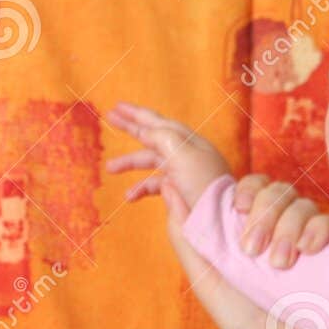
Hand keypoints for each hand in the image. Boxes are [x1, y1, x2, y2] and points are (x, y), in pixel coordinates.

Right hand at [105, 102, 230, 207]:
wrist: (218, 220)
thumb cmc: (203, 185)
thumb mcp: (183, 155)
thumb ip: (162, 138)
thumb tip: (145, 132)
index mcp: (188, 142)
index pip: (159, 122)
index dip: (138, 114)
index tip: (117, 107)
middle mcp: (185, 155)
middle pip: (154, 137)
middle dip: (131, 128)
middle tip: (109, 118)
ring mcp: (181, 174)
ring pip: (151, 162)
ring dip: (130, 164)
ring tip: (110, 168)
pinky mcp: (178, 193)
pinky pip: (155, 186)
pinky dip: (141, 189)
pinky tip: (131, 196)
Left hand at [105, 104, 328, 328]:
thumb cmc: (241, 322)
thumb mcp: (205, 276)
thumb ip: (187, 231)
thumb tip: (168, 185)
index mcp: (250, 231)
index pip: (254, 187)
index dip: (247, 190)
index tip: (238, 208)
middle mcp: (280, 231)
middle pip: (279, 190)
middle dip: (264, 213)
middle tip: (252, 251)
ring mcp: (309, 243)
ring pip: (304, 205)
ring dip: (287, 227)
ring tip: (278, 265)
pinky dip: (318, 230)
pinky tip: (307, 253)